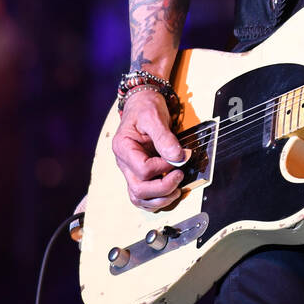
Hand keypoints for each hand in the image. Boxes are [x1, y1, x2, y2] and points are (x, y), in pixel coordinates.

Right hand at [111, 90, 190, 211]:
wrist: (142, 104)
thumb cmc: (145, 108)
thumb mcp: (154, 117)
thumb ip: (164, 138)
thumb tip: (177, 157)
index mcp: (123, 148)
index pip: (143, 169)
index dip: (163, 167)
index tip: (178, 158)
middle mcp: (124, 162)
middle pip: (138, 189)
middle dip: (163, 188)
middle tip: (180, 176)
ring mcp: (129, 170)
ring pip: (138, 197)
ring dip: (159, 199)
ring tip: (176, 190)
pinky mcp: (138, 173)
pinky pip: (142, 195)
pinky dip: (156, 199)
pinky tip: (169, 192)